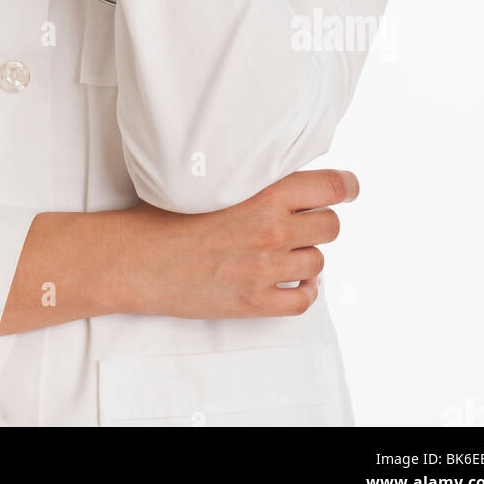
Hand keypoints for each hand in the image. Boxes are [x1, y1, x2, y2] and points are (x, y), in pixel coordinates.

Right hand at [118, 169, 359, 319]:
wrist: (136, 259)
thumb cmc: (165, 216)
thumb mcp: (213, 182)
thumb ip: (254, 182)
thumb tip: (287, 181)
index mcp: (262, 193)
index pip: (330, 186)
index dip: (346, 186)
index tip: (348, 188)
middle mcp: (271, 230)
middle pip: (330, 226)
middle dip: (320, 222)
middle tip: (302, 222)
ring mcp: (265, 269)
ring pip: (318, 262)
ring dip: (306, 256)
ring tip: (284, 252)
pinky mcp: (255, 302)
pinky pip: (303, 300)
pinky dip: (304, 291)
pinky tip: (290, 282)